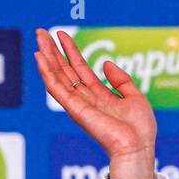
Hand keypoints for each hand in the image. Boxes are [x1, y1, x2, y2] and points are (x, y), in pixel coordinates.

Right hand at [33, 27, 158, 178]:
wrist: (137, 147)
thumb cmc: (140, 130)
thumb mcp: (135, 97)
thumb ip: (121, 80)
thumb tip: (106, 63)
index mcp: (100, 96)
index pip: (80, 69)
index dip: (71, 51)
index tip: (61, 35)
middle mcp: (86, 99)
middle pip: (65, 70)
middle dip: (53, 51)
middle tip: (41, 32)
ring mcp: (78, 104)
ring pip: (57, 76)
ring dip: (47, 56)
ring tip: (38, 38)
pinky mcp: (74, 109)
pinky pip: (56, 88)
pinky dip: (47, 72)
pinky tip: (40, 58)